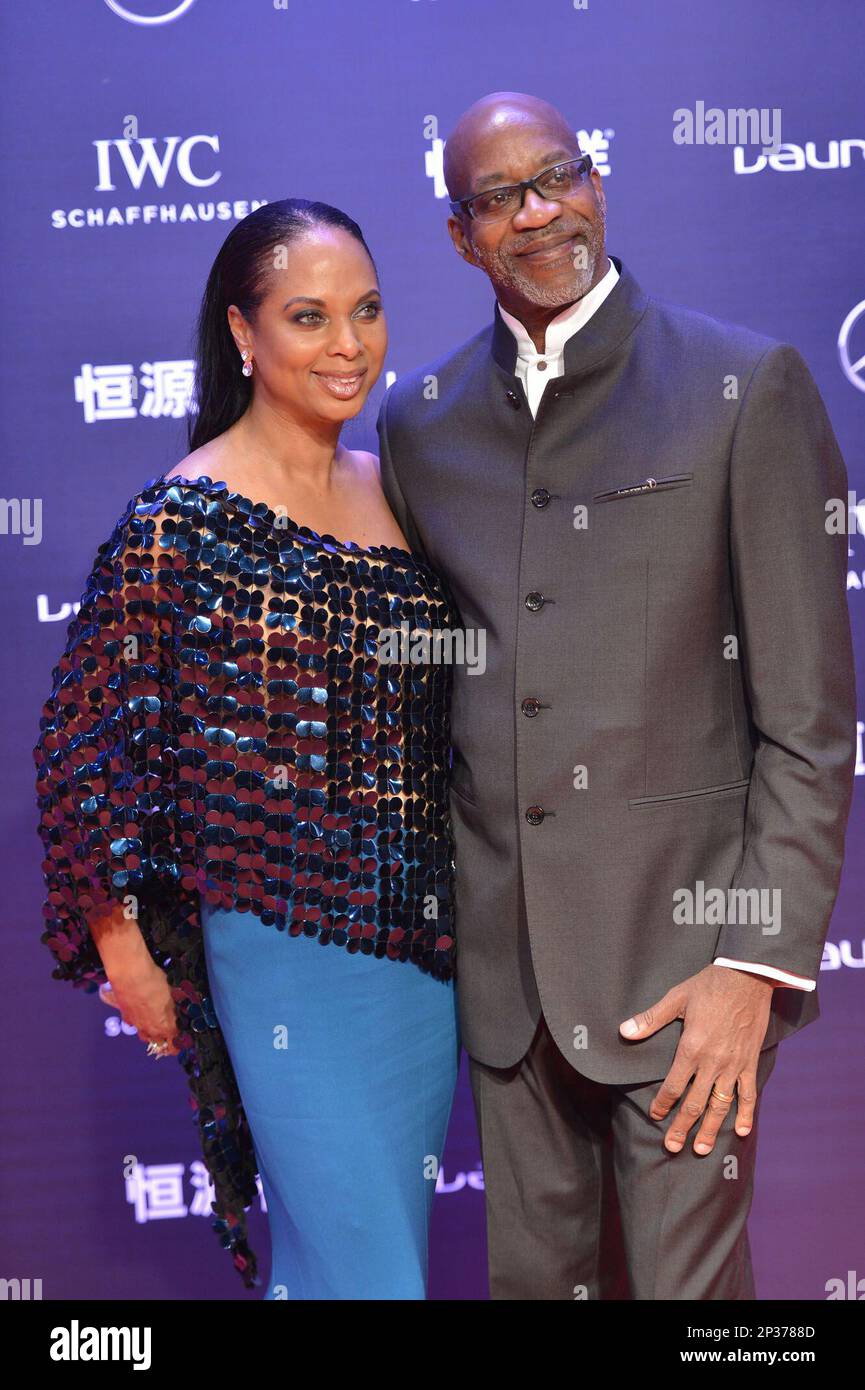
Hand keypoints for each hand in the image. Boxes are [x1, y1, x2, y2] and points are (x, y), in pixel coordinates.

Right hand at [99, 958, 181, 1056]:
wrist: (130, 976)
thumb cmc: (154, 983)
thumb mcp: (171, 993)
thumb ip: (174, 1006)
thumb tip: (177, 1006)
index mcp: (165, 1026)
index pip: (174, 1045)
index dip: (178, 1043)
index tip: (181, 1038)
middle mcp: (150, 1030)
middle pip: (159, 1043)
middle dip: (165, 1040)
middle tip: (169, 1032)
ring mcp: (136, 1025)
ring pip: (145, 1037)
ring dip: (151, 1033)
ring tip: (155, 1024)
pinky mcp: (125, 1017)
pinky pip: (134, 1025)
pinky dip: (138, 1022)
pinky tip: (140, 1012)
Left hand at [619, 964, 773, 1153]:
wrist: (748, 977)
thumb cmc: (709, 985)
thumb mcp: (676, 998)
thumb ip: (651, 1019)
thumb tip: (624, 1031)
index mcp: (691, 1048)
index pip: (673, 1085)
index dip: (663, 1104)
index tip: (655, 1117)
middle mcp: (713, 1062)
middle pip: (696, 1103)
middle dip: (682, 1127)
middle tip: (673, 1147)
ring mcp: (734, 1065)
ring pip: (721, 1105)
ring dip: (712, 1129)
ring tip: (702, 1149)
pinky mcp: (750, 1062)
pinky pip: (749, 1093)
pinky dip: (746, 1114)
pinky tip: (743, 1131)